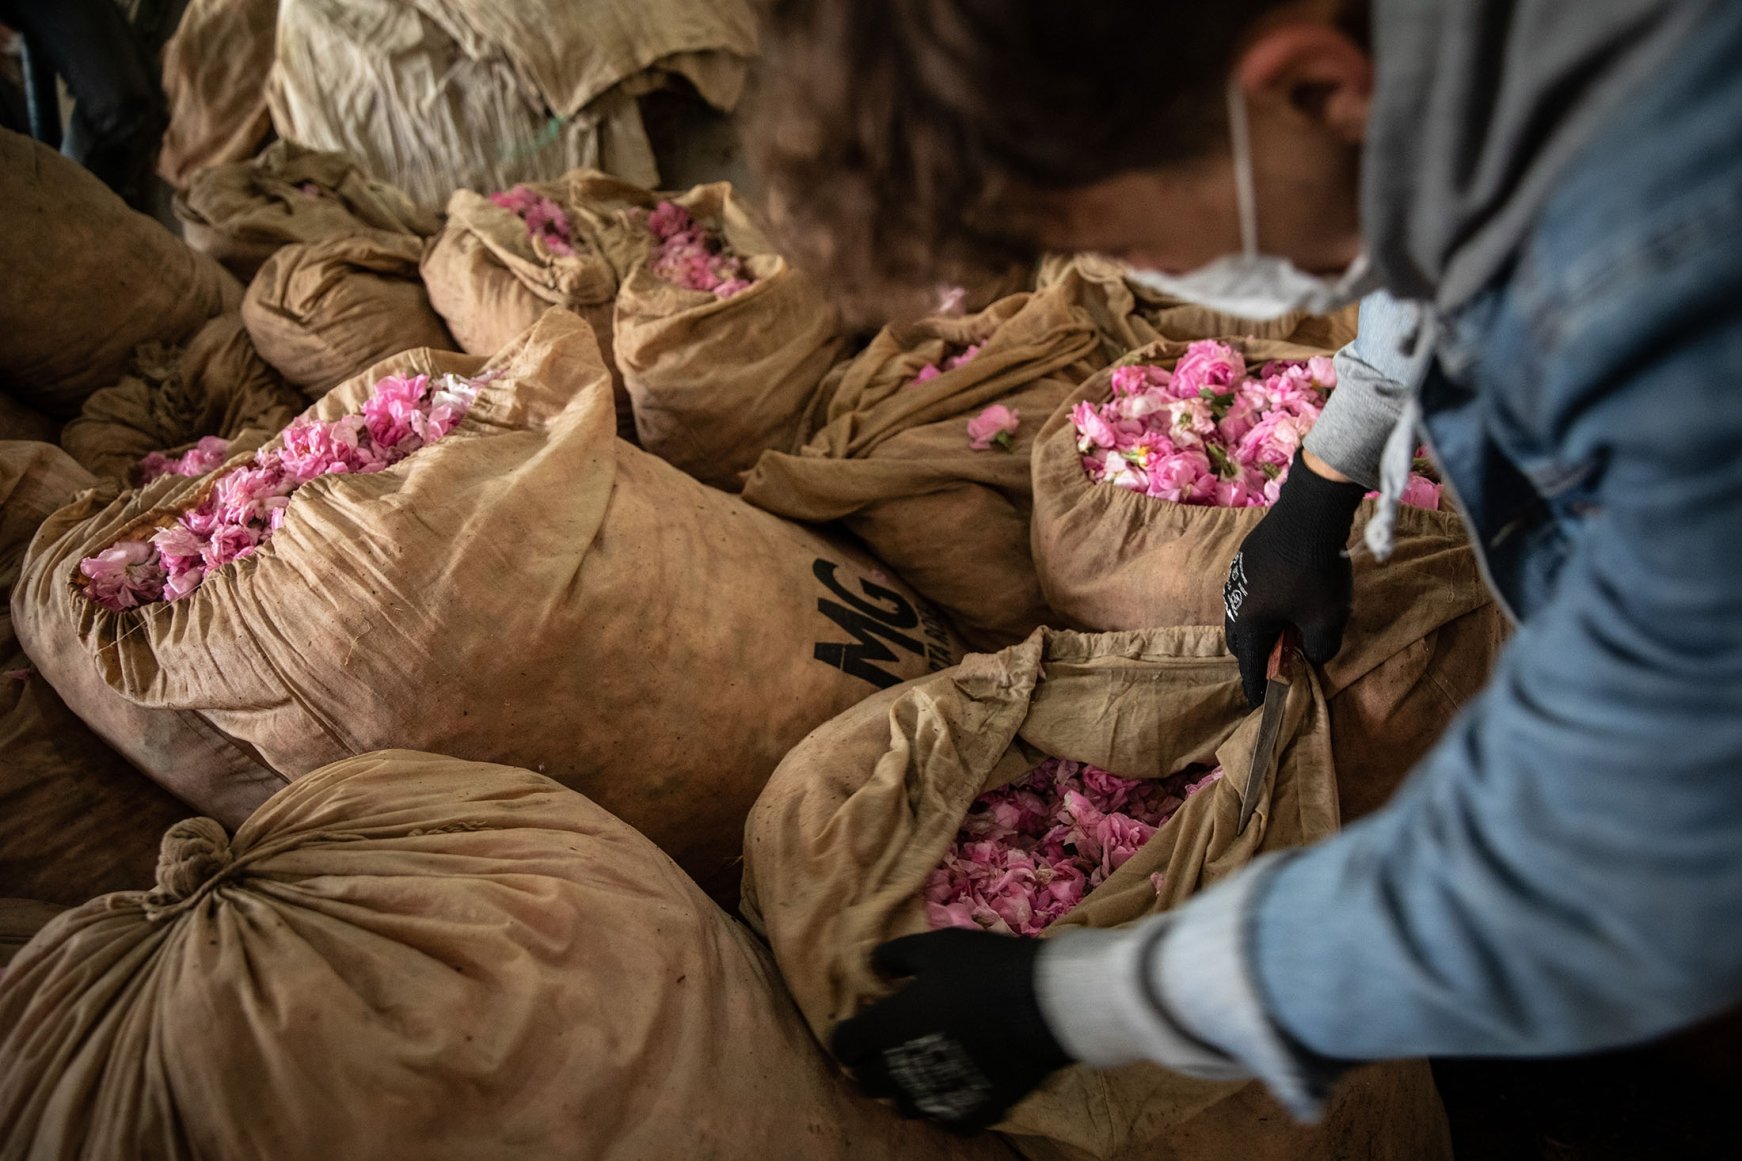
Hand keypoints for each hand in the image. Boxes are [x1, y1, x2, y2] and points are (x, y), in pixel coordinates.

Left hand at [830, 929, 1073, 1130]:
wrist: (1043, 1005)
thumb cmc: (983, 970)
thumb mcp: (935, 947)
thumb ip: (898, 956)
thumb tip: (875, 962)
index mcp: (888, 1028)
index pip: (845, 1045)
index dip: (846, 1035)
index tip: (856, 1024)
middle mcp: (904, 1070)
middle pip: (867, 1083)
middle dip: (868, 1065)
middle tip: (882, 1048)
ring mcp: (939, 1097)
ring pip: (904, 1107)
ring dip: (903, 1089)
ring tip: (917, 1069)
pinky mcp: (973, 1112)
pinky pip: (945, 1122)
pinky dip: (943, 1109)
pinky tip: (952, 1090)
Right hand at [1224, 450, 1366, 705]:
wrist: (1309, 512)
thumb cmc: (1317, 571)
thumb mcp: (1328, 619)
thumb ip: (1321, 648)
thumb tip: (1311, 653)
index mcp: (1250, 622)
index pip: (1250, 665)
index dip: (1255, 687)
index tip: (1258, 703)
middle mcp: (1235, 602)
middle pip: (1239, 640)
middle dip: (1253, 657)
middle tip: (1273, 665)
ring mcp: (1237, 577)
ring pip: (1240, 614)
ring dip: (1256, 629)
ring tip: (1279, 632)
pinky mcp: (1246, 557)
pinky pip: (1247, 593)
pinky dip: (1259, 606)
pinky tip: (1280, 599)